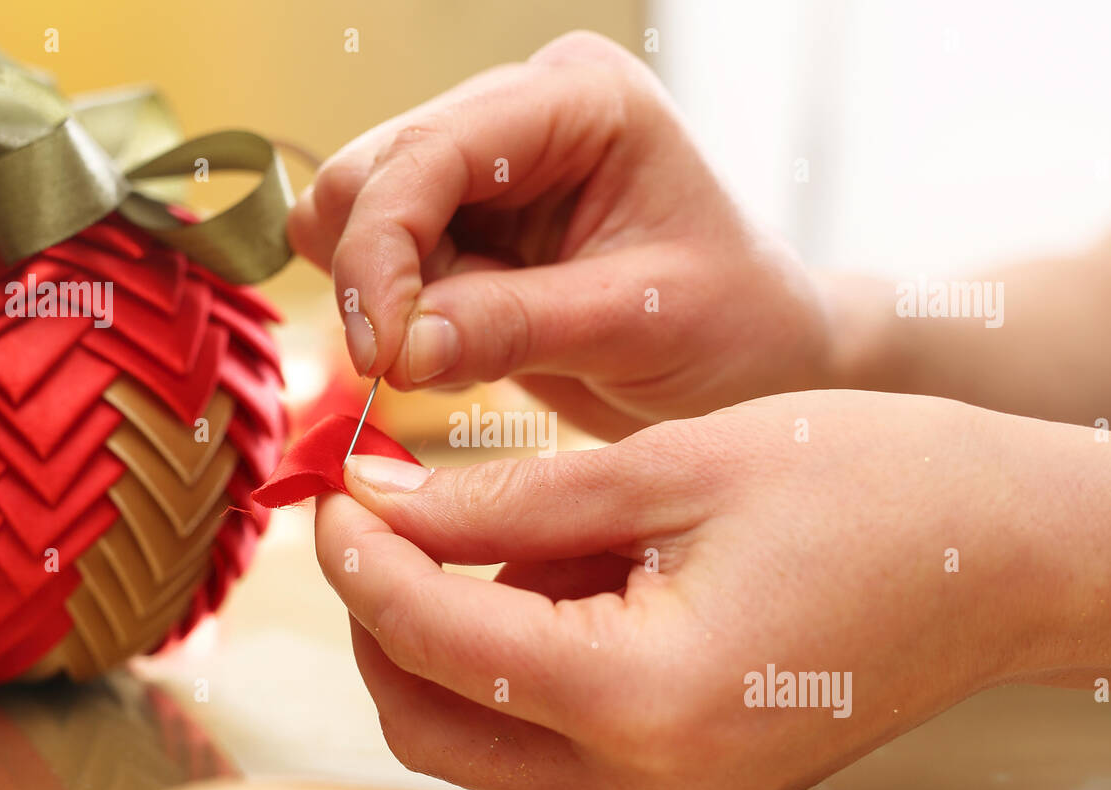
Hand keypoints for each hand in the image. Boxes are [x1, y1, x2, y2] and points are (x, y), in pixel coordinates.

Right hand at [289, 31, 829, 439]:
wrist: (757, 357)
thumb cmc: (734, 327)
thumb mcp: (639, 326)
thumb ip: (514, 327)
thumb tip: (394, 350)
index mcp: (578, 101)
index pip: (427, 152)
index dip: (381, 252)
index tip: (383, 357)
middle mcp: (517, 113)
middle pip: (366, 175)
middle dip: (377, 280)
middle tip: (419, 367)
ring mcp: (484, 168)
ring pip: (353, 219)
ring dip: (385, 304)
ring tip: (473, 355)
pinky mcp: (463, 225)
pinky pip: (376, 266)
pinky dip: (396, 320)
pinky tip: (468, 349)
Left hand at [315, 390, 1110, 789]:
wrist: (1008, 551)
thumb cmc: (866, 486)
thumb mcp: (669, 469)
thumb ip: (506, 503)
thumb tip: (383, 508)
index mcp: (644, 699)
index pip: (436, 641)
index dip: (361, 562)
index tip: (335, 492)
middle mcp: (648, 782)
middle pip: (434, 724)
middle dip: (383, 619)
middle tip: (381, 518)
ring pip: (483, 739)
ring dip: (448, 639)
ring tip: (480, 529)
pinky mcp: (688, 775)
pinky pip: (553, 732)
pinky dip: (520, 654)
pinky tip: (550, 569)